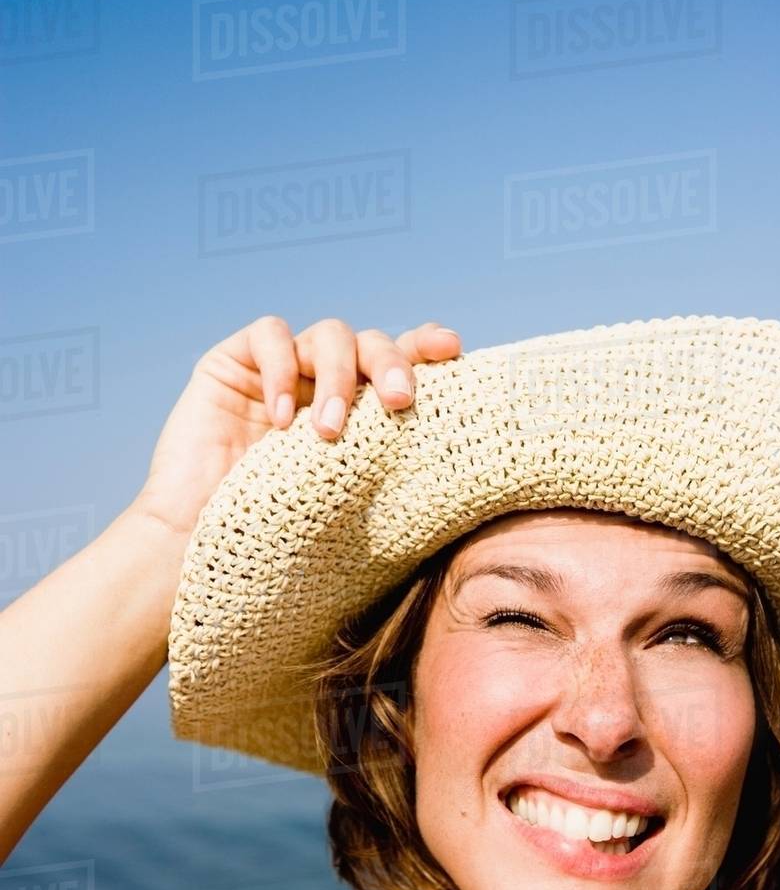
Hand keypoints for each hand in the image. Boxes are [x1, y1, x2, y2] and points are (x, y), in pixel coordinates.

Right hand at [130, 316, 461, 538]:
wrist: (202, 555)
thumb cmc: (281, 542)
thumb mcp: (356, 507)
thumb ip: (396, 469)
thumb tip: (467, 453)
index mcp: (360, 413)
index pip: (401, 363)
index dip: (427, 346)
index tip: (453, 350)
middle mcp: (324, 384)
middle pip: (372, 342)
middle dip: (392, 364)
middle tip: (401, 402)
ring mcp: (280, 371)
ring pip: (329, 333)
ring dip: (340, 378)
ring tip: (330, 435)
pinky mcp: (232, 364)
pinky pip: (268, 334)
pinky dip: (282, 368)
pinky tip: (280, 418)